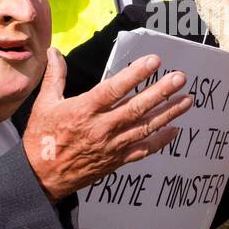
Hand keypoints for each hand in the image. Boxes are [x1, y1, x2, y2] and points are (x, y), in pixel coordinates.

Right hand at [22, 49, 192, 200]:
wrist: (41, 177)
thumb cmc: (41, 138)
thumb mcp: (44, 104)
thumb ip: (55, 76)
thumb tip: (54, 51)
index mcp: (84, 110)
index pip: (114, 89)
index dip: (135, 75)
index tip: (154, 61)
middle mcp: (101, 128)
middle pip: (137, 108)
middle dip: (161, 92)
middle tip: (180, 78)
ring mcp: (111, 146)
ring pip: (145, 128)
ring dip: (169, 113)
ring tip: (187, 100)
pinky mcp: (116, 161)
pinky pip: (143, 150)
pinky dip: (161, 141)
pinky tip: (176, 130)